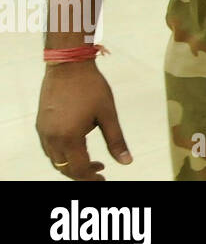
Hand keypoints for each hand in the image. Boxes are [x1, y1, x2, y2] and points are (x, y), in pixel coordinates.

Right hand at [36, 62, 130, 179]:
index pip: (78, 169)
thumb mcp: (108, 114)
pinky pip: (49, 148)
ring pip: (55, 159)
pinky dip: (63, 153)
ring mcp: (43, 132)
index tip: (104, 178)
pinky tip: (77, 146)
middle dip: (82, 174)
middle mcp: (52, 138)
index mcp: (69, 137)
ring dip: (71, 164)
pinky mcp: (41, 124)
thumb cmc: (91, 88)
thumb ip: (116, 140)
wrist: (68, 66)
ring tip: (92, 160)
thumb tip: (127, 162)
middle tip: (100, 170)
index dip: (91, 177)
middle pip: (64, 167)